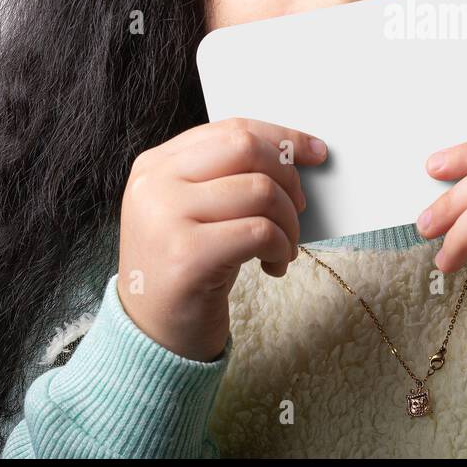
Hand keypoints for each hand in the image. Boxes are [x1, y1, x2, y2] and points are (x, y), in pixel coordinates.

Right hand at [117, 118, 327, 360]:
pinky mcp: (186, 255)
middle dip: (288, 179)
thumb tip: (296, 155)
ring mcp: (166, 217)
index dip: (282, 138)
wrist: (151, 336)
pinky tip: (273, 266)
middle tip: (297, 211)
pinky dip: (281, 247)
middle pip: (247, 150)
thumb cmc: (185, 270)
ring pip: (260, 191)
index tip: (316, 152)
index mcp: (156, 165)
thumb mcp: (194, 213)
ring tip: (283, 249)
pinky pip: (260, 231)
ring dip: (288, 223)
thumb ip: (228, 178)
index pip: (232, 130)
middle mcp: (155, 184)